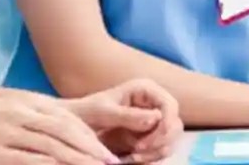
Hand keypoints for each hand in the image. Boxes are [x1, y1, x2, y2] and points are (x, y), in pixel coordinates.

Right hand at [0, 97, 120, 164]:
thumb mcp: (9, 112)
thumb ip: (37, 121)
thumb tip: (69, 136)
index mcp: (25, 103)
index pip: (67, 119)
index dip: (89, 137)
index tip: (106, 151)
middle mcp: (19, 114)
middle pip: (65, 132)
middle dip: (91, 149)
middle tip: (110, 163)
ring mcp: (6, 133)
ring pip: (51, 147)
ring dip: (77, 160)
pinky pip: (29, 161)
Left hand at [67, 79, 181, 163]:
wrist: (74, 126)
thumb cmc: (86, 112)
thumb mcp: (104, 113)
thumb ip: (129, 115)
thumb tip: (156, 117)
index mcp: (146, 90)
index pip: (171, 105)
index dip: (167, 124)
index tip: (149, 143)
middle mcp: (153, 104)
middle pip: (175, 125)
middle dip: (159, 142)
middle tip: (137, 152)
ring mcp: (153, 121)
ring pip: (170, 141)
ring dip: (154, 153)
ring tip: (130, 157)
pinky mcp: (149, 137)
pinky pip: (160, 151)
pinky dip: (148, 158)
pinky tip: (130, 159)